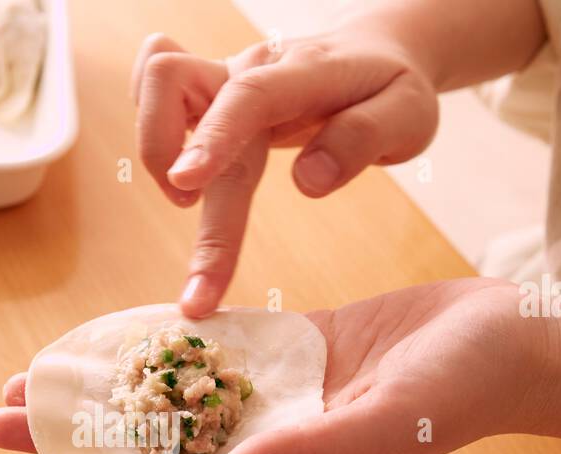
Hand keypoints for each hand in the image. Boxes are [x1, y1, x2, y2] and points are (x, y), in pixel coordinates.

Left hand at [0, 278, 545, 453]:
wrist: (514, 342)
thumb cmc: (460, 392)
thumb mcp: (384, 424)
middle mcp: (265, 439)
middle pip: (147, 445)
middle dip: (74, 436)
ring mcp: (276, 393)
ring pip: (168, 396)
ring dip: (104, 390)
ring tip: (38, 382)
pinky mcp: (293, 350)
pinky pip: (211, 349)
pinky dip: (161, 343)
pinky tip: (116, 339)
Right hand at [131, 21, 438, 315]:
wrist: (377, 56)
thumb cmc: (391, 92)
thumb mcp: (408, 116)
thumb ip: (363, 139)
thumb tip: (308, 181)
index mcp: (303, 74)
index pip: (248, 96)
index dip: (212, 137)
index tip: (185, 186)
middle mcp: (252, 67)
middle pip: (185, 95)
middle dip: (171, 178)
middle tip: (197, 290)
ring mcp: (223, 74)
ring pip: (159, 80)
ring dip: (155, 142)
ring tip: (189, 198)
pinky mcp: (206, 90)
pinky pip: (152, 81)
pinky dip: (152, 124)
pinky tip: (178, 168)